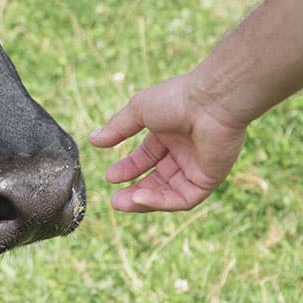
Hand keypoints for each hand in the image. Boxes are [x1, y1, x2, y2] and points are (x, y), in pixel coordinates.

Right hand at [90, 73, 246, 211]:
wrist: (210, 101)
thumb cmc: (176, 99)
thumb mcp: (138, 111)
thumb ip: (117, 129)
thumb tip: (92, 140)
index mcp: (169, 134)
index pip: (147, 157)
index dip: (128, 168)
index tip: (110, 176)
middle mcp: (184, 152)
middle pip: (157, 179)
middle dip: (134, 190)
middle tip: (114, 200)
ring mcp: (196, 167)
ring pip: (168, 193)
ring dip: (144, 200)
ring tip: (121, 203)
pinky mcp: (208, 180)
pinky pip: (182, 198)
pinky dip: (161, 201)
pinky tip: (140, 197)